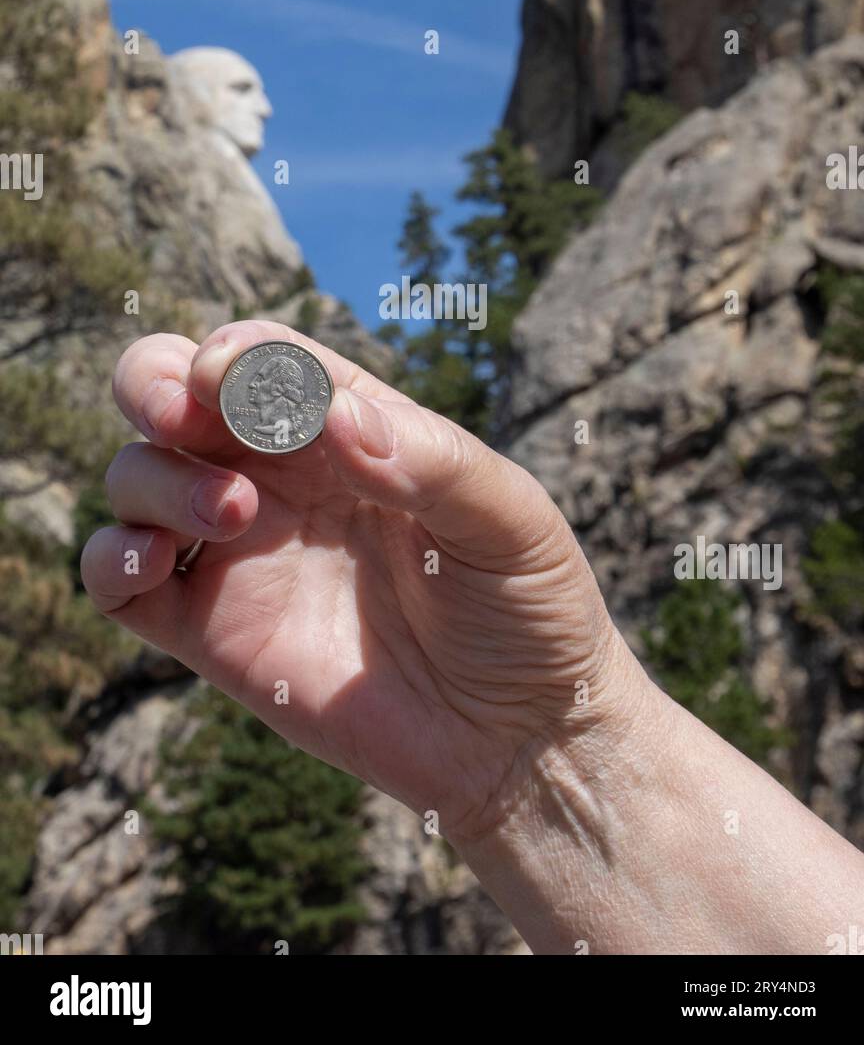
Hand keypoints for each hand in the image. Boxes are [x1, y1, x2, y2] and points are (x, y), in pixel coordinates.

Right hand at [81, 320, 635, 845]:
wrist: (520, 737)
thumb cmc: (528, 607)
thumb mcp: (507, 518)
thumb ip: (426, 459)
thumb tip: (334, 417)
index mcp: (348, 429)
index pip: (262, 358)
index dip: (237, 354)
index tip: (238, 378)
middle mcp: (281, 477)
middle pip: (172, 392)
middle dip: (153, 382)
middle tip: (179, 413)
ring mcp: (240, 550)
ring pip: (138, 476)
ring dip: (158, 479)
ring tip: (234, 514)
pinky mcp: (210, 629)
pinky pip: (119, 580)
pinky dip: (108, 558)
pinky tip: (151, 562)